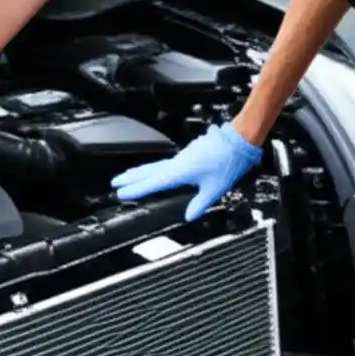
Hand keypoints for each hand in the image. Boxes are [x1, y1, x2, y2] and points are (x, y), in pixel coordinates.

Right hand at [111, 123, 261, 220]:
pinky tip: (156, 171)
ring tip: (129, 175)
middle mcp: (176, 164)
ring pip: (155, 166)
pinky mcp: (188, 153)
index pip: (151, 184)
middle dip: (130, 177)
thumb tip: (189, 216)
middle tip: (115, 182)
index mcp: (179, 173)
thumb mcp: (215, 189)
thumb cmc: (228, 162)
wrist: (238, 140)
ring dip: (140, 171)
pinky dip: (154, 168)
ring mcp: (181, 157)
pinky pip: (165, 163)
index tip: (121, 193)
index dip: (135, 190)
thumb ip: (200, 204)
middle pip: (147, 171)